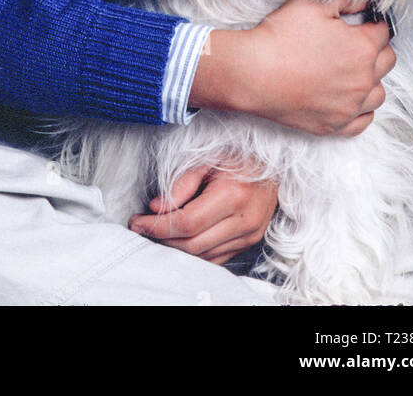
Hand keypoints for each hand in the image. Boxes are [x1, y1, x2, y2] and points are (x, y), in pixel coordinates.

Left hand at [128, 163, 277, 264]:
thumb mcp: (208, 157)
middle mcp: (244, 220)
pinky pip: (216, 257)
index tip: (137, 221)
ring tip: (156, 232)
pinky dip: (195, 252)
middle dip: (161, 238)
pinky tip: (179, 239)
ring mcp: (250, 235)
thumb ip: (181, 182)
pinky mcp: (250, 241)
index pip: (187, 223)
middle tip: (141, 227)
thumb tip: (155, 207)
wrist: (275, 164)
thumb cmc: (239, 155)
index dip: (157, 226)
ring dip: (176, 248)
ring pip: (203, 255)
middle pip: (193, 244)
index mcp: (233, 195)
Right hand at [190, 0, 394, 136]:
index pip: (384, 32)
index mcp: (362, 48)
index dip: (373, 23)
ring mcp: (350, 106)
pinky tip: (348, 97)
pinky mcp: (335, 125)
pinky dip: (361, 109)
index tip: (362, 22)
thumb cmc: (281, 36)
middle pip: (387, 62)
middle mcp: (363, 80)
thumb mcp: (313, 2)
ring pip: (379, 94)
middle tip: (355, 42)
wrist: (253, 73)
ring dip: (371, 80)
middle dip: (377, 49)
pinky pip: (363, 121)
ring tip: (352, 70)